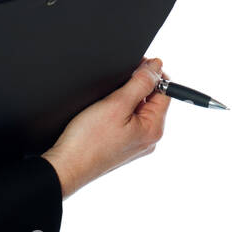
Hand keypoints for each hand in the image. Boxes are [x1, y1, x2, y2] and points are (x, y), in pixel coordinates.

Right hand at [42, 58, 168, 197]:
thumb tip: (156, 66)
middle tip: (116, 86)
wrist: (66, 166)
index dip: (153, 75)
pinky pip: (126, 121)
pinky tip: (102, 114)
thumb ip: (140, 83)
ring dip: (124, 99)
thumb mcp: (117, 104)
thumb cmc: (88, 141)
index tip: (137, 66)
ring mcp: (134, 143)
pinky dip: (116, 111)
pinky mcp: (121, 145)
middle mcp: (147, 139)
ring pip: (136, 109)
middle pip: (151, 100)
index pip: (165, 92)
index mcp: (153, 129)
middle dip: (137, 87)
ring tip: (105, 104)